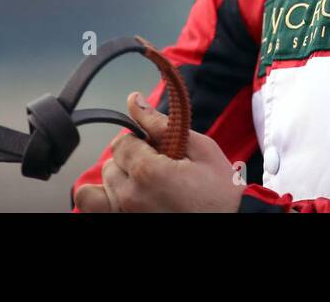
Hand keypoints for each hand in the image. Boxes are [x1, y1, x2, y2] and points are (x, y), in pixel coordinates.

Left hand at [73, 92, 245, 212]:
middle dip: (130, 161)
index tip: (159, 150)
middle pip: (110, 165)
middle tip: (157, 168)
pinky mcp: (125, 227)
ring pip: (97, 190)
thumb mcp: (202, 150)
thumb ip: (163, 125)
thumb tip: (135, 100)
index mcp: (148, 172)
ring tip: (142, 186)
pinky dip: (106, 201)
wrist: (234, 225)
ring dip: (117, 183)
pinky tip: (131, 199)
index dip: (140, 141)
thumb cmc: (220, 194)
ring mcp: (124, 216)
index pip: (122, 142)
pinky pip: (95, 210)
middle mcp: (129, 197)